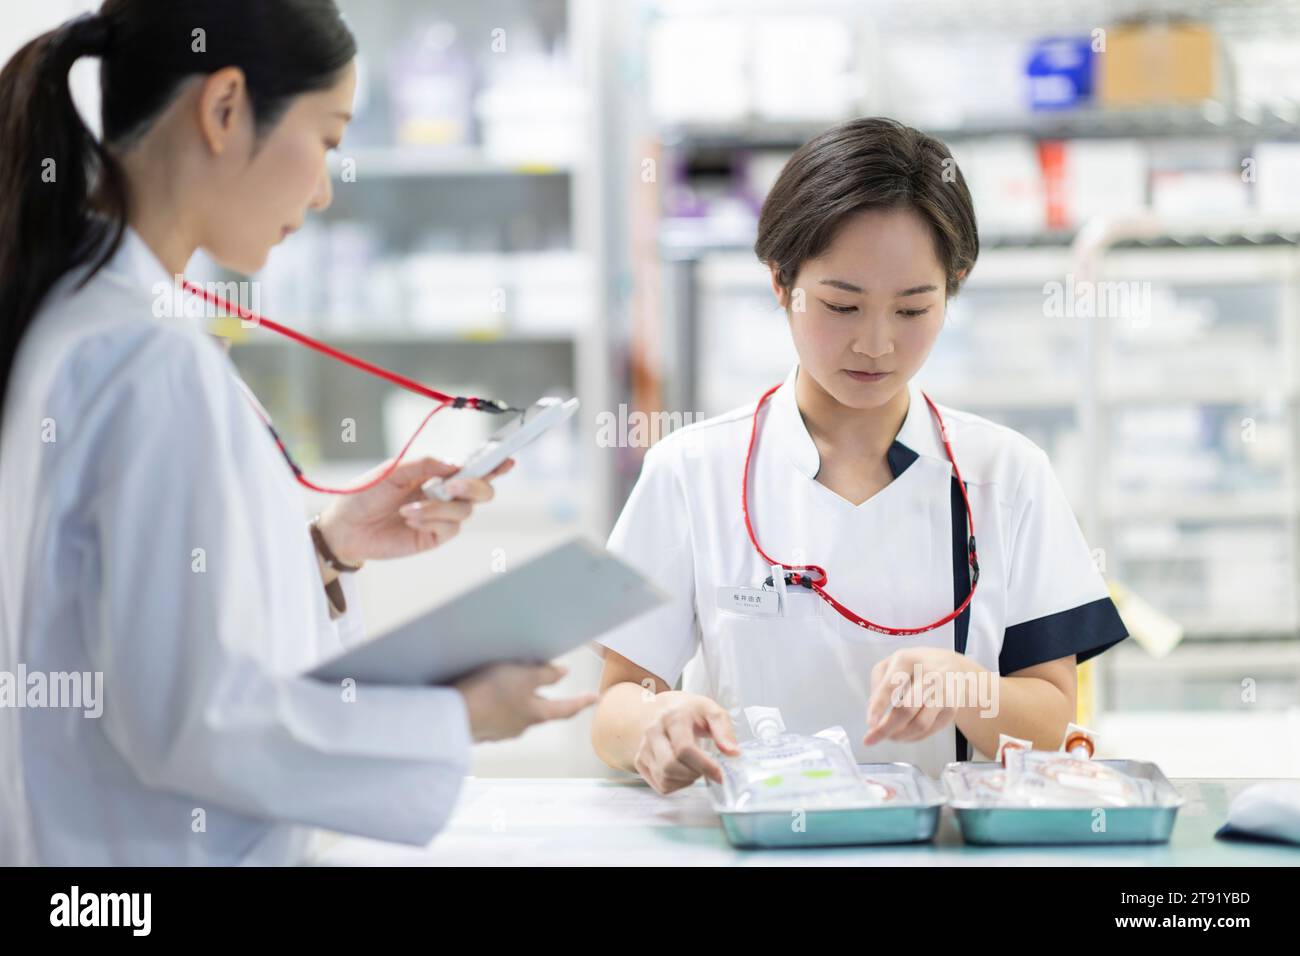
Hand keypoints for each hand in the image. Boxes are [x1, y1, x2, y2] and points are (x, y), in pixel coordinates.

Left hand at [316, 455, 514, 565]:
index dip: (494, 464)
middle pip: (482, 491)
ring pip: (465, 511)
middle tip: (452, 485)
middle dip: (474, 486)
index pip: (472, 467)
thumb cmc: (365, 493)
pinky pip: (450, 528)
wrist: (345, 525)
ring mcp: (442, 517)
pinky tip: (410, 518)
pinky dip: (432, 520)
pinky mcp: (434, 537)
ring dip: (438, 508)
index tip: (508, 459)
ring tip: (407, 509)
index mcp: (437, 473)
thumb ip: (425, 464)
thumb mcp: (393, 470)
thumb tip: (455, 464)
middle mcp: (445, 494)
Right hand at [454, 662, 597, 742]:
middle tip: (543, 677)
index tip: (596, 698)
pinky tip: (483, 693)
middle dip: (541, 694)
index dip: (582, 702)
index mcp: (537, 714)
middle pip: (539, 709)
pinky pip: (493, 715)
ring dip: (515, 698)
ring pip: (514, 712)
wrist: (451, 716)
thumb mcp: (523, 675)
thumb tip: (562, 672)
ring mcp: (499, 732)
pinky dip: (494, 703)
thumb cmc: (490, 693)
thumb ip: (544, 674)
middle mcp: (520, 727)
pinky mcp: (480, 729)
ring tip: (506, 679)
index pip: (566, 708)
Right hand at [634, 693, 739, 794]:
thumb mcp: (711, 710)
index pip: (684, 749)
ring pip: (664, 778)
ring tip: (695, 768)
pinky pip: (659, 785)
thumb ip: (724, 730)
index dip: (705, 766)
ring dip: (685, 781)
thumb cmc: (689, 711)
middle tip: (706, 769)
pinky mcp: (640, 761)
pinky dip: (676, 785)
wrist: (662, 708)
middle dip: (694, 774)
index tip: (720, 774)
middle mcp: (653, 732)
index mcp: (673, 717)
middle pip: (670, 766)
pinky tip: (683, 772)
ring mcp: (643, 747)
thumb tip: (733, 753)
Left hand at [864, 647, 967, 745]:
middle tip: (872, 738)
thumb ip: (878, 684)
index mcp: (907, 660)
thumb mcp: (892, 663)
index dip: (878, 706)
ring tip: (889, 736)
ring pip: (920, 723)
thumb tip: (873, 713)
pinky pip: (930, 730)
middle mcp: (929, 674)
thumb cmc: (914, 666)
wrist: (952, 666)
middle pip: (907, 709)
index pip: (891, 685)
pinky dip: (914, 737)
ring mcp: (943, 692)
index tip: (870, 724)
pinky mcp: (952, 708)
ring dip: (901, 736)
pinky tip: (905, 734)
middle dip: (887, 728)